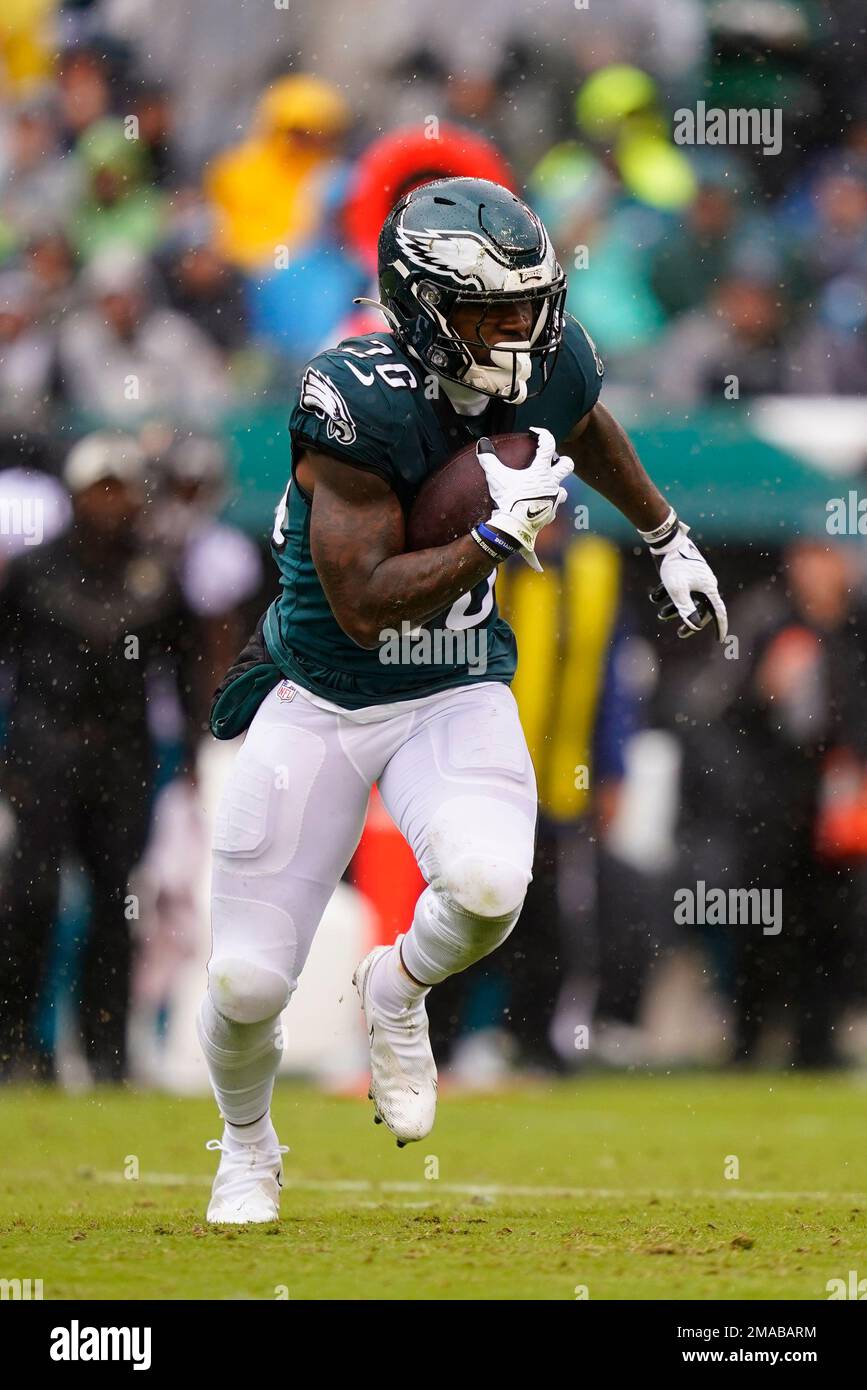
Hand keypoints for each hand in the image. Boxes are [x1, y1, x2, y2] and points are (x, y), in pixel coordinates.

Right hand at [477, 427, 573, 571]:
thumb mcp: (496, 478)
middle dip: (562, 461)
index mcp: (541, 471)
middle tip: (551, 461)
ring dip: (555, 486)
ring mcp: (554, 499)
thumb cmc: (509, 500)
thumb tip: (482, 445)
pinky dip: (547, 505)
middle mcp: (552, 483)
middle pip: (567, 465)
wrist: (515, 527)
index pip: (548, 445)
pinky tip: (538, 506)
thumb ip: (489, 460)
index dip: (543, 435)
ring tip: (544, 487)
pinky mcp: (551, 514)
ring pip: (563, 489)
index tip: (535, 433)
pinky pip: (553, 507)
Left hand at [648, 522, 727, 641]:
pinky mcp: (685, 572)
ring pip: (688, 598)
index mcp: (708, 588)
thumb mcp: (678, 591)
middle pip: (700, 608)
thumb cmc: (674, 566)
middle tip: (679, 634)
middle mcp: (705, 583)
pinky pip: (680, 588)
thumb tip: (694, 626)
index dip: (719, 626)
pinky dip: (668, 594)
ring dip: (674, 608)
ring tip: (660, 614)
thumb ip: (686, 609)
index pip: (718, 611)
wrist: (666, 541)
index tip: (719, 639)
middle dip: (688, 621)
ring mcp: (696, 577)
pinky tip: (654, 596)